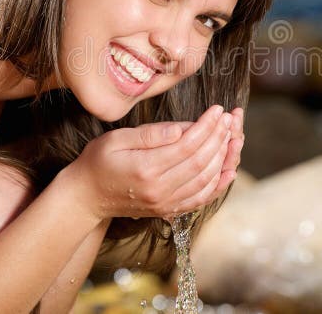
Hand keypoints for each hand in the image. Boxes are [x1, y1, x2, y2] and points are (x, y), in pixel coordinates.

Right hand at [69, 105, 240, 219]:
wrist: (87, 197)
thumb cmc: (98, 161)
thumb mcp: (115, 139)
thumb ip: (149, 135)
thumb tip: (180, 129)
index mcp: (145, 169)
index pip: (187, 146)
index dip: (207, 126)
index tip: (218, 110)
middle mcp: (159, 190)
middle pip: (201, 162)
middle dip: (220, 138)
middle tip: (231, 118)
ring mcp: (166, 203)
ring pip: (206, 180)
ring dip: (224, 158)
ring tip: (234, 136)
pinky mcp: (169, 210)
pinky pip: (202, 198)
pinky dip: (219, 183)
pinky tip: (229, 167)